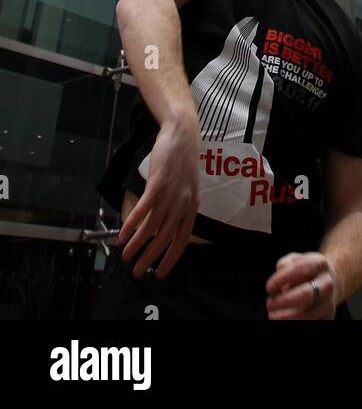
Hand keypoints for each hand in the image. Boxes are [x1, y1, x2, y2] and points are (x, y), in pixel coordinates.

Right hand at [118, 109, 200, 279]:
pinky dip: (131, 225)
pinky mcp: (157, 185)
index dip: (170, 259)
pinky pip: (142, 211)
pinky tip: (122, 235)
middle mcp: (182, 204)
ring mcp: (170, 195)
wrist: (182, 134)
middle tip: (137, 271)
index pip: (182, 240)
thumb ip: (180, 207)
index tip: (160, 274)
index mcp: (192, 207)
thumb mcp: (188, 187)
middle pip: (164, 238)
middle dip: (150, 258)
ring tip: (126, 256)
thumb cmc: (182, 160)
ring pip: (151, 228)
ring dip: (137, 244)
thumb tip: (165, 227)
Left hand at [266, 252, 340, 319]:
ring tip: (273, 315)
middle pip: (306, 294)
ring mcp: (330, 302)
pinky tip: (286, 321)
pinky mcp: (328, 318)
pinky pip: (311, 323)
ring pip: (308, 315)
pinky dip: (295, 323)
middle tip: (269, 304)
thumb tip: (279, 284)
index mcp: (319, 264)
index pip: (300, 270)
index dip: (281, 279)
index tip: (268, 288)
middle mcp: (327, 283)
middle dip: (284, 301)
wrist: (329, 282)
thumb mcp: (295, 260)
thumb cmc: (305, 271)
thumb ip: (285, 266)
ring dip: (286, 317)